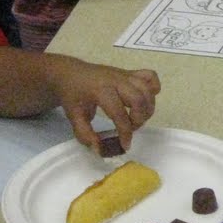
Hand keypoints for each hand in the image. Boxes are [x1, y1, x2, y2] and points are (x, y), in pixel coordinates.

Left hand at [45, 57, 161, 151]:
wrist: (69, 73)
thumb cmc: (72, 94)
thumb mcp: (73, 116)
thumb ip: (85, 134)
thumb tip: (100, 149)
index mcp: (101, 91)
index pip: (119, 113)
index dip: (125, 132)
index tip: (125, 145)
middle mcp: (116, 80)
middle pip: (139, 99)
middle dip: (139, 119)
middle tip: (131, 128)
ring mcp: (125, 75)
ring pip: (147, 89)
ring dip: (148, 108)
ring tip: (137, 118)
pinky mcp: (130, 73)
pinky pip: (150, 76)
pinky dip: (153, 88)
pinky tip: (145, 100)